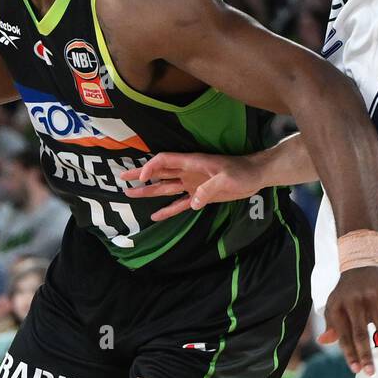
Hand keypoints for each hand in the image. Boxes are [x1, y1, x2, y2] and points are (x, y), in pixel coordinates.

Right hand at [120, 150, 264, 221]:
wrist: (255, 176)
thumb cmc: (242, 172)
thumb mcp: (227, 179)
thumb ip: (209, 188)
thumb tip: (194, 201)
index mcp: (192, 162)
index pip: (165, 161)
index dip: (151, 167)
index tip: (142, 177)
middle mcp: (188, 172)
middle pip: (159, 172)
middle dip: (141, 175)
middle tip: (122, 179)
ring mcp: (192, 184)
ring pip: (165, 187)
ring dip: (149, 191)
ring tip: (130, 194)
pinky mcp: (199, 196)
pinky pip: (179, 203)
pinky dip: (168, 210)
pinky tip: (155, 216)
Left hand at [320, 266, 377, 376]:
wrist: (362, 262)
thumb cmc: (347, 291)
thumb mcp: (334, 304)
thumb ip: (331, 325)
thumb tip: (323, 342)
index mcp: (338, 307)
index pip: (343, 335)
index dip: (349, 353)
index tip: (356, 369)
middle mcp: (354, 302)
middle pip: (360, 333)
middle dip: (366, 354)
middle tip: (371, 371)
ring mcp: (372, 297)